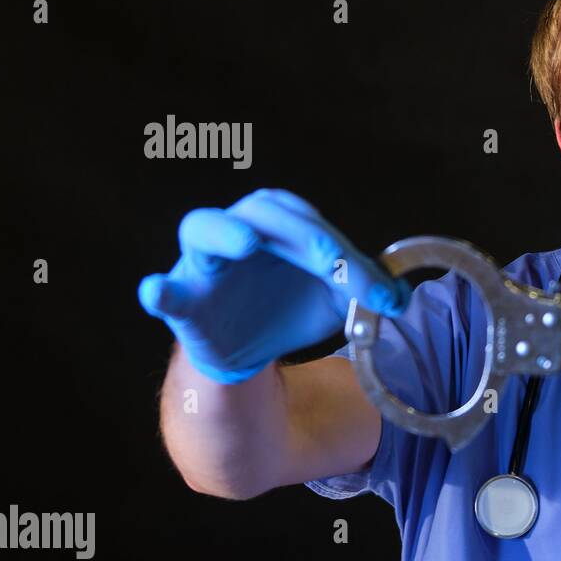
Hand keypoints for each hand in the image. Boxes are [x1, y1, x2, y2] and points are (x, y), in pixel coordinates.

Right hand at [138, 188, 410, 383]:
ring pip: (203, 229)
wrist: (251, 347)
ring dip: (224, 232)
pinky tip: (156, 290)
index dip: (347, 255)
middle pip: (264, 214)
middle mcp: (238, 229)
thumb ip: (367, 292)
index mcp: (280, 222)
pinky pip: (166, 292)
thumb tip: (403, 298)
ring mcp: (204, 261)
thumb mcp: (336, 298)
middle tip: (330, 259)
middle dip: (299, 234)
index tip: (377, 292)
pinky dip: (159, 290)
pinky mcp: (184, 299)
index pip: (313, 226)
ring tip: (246, 242)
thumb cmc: (290, 305)